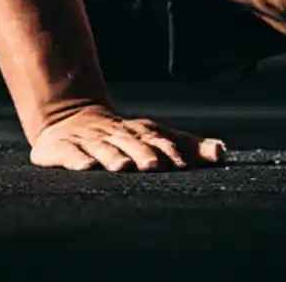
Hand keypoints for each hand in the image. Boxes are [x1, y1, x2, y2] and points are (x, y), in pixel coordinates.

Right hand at [29, 106, 225, 171]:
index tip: (182, 165)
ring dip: (113, 157)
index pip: (159, 140)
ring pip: (103, 149)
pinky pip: (70, 154)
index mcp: (141, 132)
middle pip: (132, 144)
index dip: (170, 151)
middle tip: (154, 166)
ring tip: (121, 167)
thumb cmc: (124, 136)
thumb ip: (190, 146)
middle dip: (144, 154)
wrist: (70, 118)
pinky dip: (76, 159)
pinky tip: (85, 167)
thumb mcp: (155, 137)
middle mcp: (117, 134)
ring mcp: (89, 141)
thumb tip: (223, 153)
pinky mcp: (62, 148)